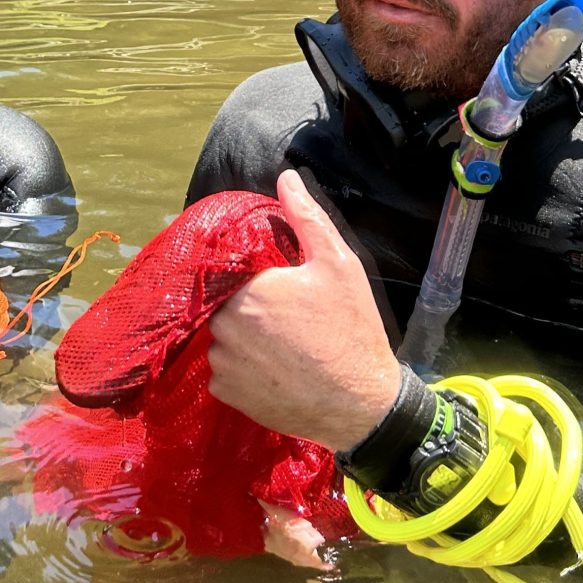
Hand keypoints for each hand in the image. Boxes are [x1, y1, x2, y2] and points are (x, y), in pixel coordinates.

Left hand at [207, 170, 401, 451]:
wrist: (361, 405)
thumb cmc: (352, 329)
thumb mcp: (338, 264)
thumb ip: (307, 217)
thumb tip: (286, 177)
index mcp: (247, 291)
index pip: (232, 268)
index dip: (253, 273)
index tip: (278, 283)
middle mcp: (224, 327)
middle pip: (224, 302)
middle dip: (247, 304)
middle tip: (284, 314)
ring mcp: (223, 364)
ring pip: (221, 335)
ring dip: (241, 335)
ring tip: (278, 343)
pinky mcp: (227, 394)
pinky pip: (223, 370)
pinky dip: (240, 367)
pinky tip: (271, 367)